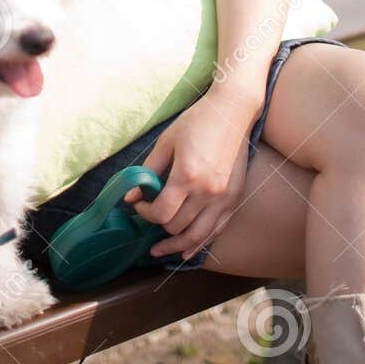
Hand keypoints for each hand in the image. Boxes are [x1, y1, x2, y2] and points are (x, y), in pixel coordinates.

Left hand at [122, 95, 253, 261]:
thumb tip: (129, 198)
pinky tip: (187, 252)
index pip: (161, 212)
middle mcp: (207, 192)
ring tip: (160, 251)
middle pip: (177, 226)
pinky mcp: (234, 199)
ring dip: (176, 246)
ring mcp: (224, 198)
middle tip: (150, 217)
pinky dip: (200, 244)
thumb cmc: (197, 121)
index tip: (140, 205)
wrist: (233, 111)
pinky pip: (216, 231)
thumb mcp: (166, 142)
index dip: (145, 214)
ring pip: (197, 237)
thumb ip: (147, 171)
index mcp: (187, 176)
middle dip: (158, 225)